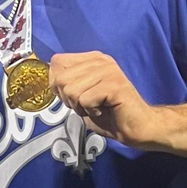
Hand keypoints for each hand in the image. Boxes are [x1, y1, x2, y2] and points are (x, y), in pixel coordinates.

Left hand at [49, 51, 163, 147]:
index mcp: (92, 59)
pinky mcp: (115, 84)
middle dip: (69, 99)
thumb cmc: (108, 115)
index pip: (57, 62)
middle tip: (87, 105)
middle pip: (61, 78)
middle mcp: (100, 60)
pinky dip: (90, 111)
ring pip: (71, 90)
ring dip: (80, 107)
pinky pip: (85, 100)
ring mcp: (109, 70)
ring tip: (97, 108)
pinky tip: (103, 111)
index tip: (75, 96)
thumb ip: (66, 84)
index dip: (57, 84)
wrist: (135, 128)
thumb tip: (50, 79)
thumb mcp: (80, 97)